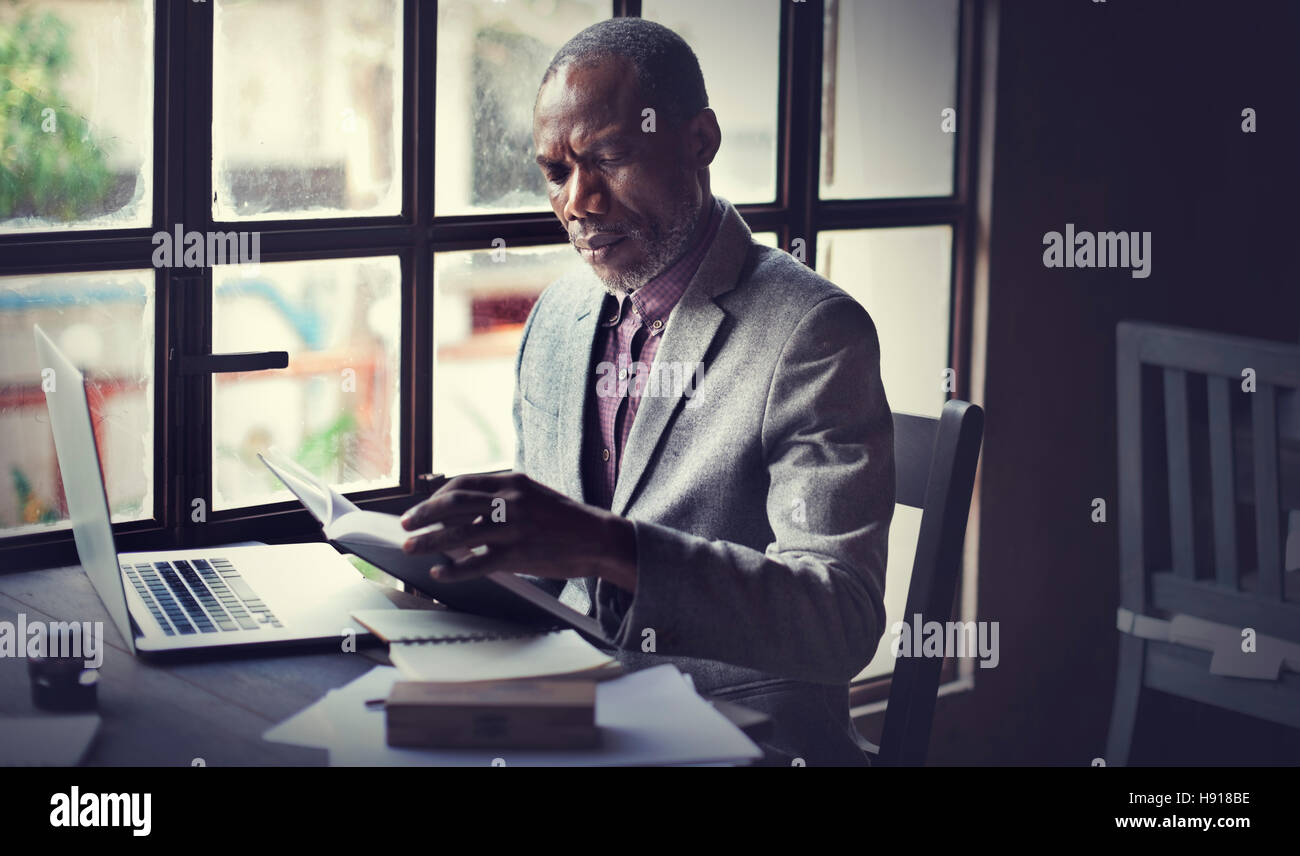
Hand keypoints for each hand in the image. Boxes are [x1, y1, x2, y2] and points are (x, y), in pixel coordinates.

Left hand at [399, 472, 637, 591]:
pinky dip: (453, 569)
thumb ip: (502, 497)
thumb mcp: (533, 495)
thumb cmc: (565, 518)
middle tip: (405, 525)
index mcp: (512, 482)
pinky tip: (439, 573)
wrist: (599, 538)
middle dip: (423, 515)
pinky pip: (476, 563)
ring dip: (428, 542)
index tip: (423, 507)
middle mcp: (509, 502)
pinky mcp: (518, 556)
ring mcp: (513, 529)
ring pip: (458, 535)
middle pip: (453, 505)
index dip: (437, 496)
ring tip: (410, 547)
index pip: (462, 485)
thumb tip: (466, 509)